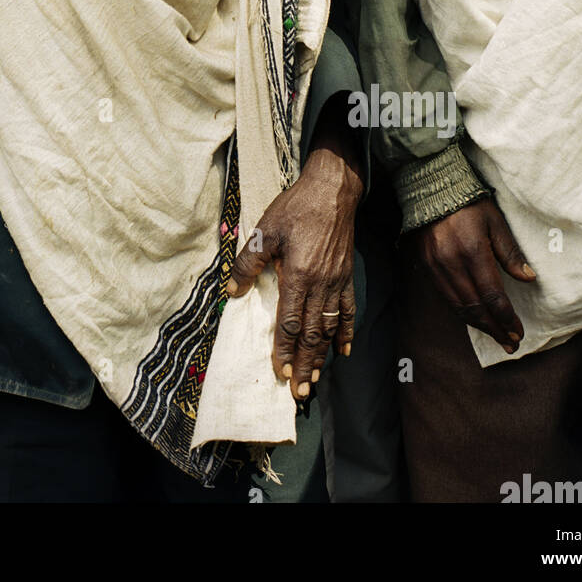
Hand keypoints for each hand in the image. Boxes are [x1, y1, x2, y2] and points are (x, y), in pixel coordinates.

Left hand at [225, 126, 362, 400]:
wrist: (333, 190)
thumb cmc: (296, 207)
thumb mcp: (265, 229)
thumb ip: (249, 262)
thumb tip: (233, 292)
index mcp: (297, 274)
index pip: (289, 321)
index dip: (283, 349)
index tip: (279, 372)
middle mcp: (320, 284)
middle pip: (311, 333)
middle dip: (303, 363)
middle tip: (298, 391)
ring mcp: (336, 282)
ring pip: (329, 328)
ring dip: (321, 356)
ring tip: (315, 379)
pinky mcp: (346, 276)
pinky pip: (348, 311)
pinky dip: (346, 332)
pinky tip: (344, 350)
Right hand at [414, 197, 536, 351]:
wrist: (431, 188)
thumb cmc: (468, 202)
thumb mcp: (495, 221)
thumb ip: (510, 252)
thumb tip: (529, 278)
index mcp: (472, 250)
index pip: (492, 295)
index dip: (506, 318)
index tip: (518, 332)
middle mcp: (451, 262)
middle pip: (475, 307)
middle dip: (494, 328)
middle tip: (510, 343)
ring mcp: (435, 265)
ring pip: (458, 306)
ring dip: (478, 325)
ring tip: (495, 335)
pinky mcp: (426, 265)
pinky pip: (445, 296)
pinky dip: (462, 311)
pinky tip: (474, 317)